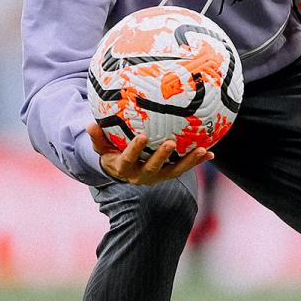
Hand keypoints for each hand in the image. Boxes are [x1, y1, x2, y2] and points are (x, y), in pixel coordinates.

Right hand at [86, 123, 211, 185]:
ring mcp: (157, 176)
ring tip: (202, 150)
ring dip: (188, 161)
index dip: (135, 149)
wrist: (123, 170)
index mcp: (124, 167)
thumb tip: (89, 124)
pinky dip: (197, 162)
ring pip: (174, 171)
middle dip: (162, 156)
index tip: (142, 136)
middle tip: (170, 143)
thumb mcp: (102, 148)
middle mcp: (142, 175)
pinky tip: (211, 154)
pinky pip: (184, 168)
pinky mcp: (169, 174)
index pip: (128, 159)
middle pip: (153, 168)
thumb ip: (97, 138)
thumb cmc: (112, 153)